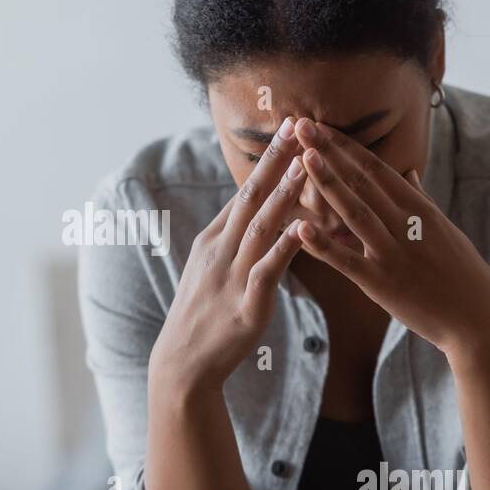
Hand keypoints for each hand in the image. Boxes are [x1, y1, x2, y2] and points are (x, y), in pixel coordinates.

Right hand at [150, 116, 307, 390]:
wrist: (183, 362)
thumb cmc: (204, 314)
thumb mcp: (212, 267)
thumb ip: (234, 238)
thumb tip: (253, 210)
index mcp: (213, 239)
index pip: (244, 190)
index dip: (267, 159)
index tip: (287, 128)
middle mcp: (220, 250)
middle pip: (251, 197)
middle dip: (276, 160)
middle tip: (297, 127)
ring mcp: (231, 276)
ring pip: (260, 227)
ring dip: (284, 194)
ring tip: (305, 165)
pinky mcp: (246, 305)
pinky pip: (268, 270)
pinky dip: (285, 247)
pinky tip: (304, 231)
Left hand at [291, 117, 489, 357]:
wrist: (479, 320)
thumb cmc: (462, 274)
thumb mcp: (444, 229)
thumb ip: (421, 200)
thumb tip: (409, 172)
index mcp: (419, 209)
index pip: (376, 168)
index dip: (345, 145)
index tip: (321, 125)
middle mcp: (406, 225)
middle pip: (362, 181)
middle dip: (330, 152)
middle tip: (301, 125)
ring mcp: (394, 253)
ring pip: (355, 211)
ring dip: (328, 183)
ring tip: (302, 157)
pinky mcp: (382, 283)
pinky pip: (347, 261)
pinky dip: (323, 245)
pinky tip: (299, 228)